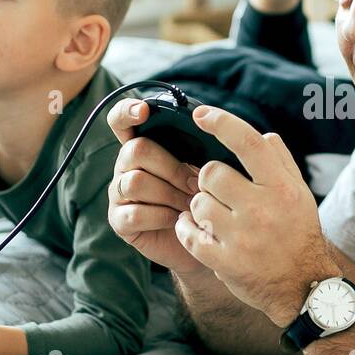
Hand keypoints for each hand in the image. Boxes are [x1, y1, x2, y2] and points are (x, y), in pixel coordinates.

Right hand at [105, 97, 207, 276]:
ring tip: (190, 204)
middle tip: (195, 184)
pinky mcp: (119, 220)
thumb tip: (235, 136)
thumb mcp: (208, 171)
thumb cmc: (206, 200)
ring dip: (169, 193)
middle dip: (171, 167)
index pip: (121, 120)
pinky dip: (161, 217)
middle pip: (136, 150)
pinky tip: (177, 221)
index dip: (127, 111)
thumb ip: (208, 151)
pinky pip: (135, 212)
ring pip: (136, 181)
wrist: (204, 243)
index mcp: (143, 145)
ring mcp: (119, 193)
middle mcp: (125, 165)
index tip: (144, 111)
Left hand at [177, 104, 339, 326]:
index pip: (249, 143)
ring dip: (199, 208)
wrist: (304, 288)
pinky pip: (188, 234)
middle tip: (219, 193)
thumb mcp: (301, 196)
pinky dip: (187, 230)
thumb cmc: (299, 235)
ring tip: (214, 218)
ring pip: (197, 204)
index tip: (200, 113)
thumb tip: (263, 135)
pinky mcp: (225, 262)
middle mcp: (263, 210)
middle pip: (211, 173)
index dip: (221, 122)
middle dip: (209, 181)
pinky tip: (196, 231)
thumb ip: (281, 163)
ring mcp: (242, 238)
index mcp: (282, 188)